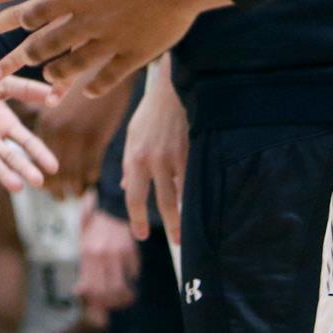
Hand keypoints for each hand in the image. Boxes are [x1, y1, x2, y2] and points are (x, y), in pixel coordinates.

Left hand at [0, 0, 225, 94]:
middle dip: (24, 57)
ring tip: (48, 79)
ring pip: (72, 64)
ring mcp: (107, 40)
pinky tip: (88, 93)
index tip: (5, 28)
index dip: (15, 21)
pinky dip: (95, 85)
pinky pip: (107, 76)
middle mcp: (84, 19)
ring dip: (57, 73)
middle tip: (11, 68)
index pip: (32, 11)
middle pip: (44, 44)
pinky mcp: (132, 54)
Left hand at [0, 56, 59, 197]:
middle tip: (38, 182)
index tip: (53, 167)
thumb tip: (54, 93)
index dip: (39, 153)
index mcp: (3, 122)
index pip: (26, 141)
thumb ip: (22, 88)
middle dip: (24, 168)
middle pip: (11, 156)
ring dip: (3, 175)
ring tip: (17, 187)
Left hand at [32, 80, 130, 200]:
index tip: (44, 184)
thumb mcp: (56, 89)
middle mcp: (58, 129)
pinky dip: (89, 175)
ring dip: (71, 185)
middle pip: (55, 165)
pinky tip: (89, 183)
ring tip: (73, 197)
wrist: (105, 63)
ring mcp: (77, 134)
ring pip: (71, 169)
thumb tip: (33, 112)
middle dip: (55, 186)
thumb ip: (42, 104)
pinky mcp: (97, 135)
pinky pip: (91, 163)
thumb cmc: (79, 74)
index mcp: (47, 119)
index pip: (39, 153)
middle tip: (59, 199)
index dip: (40, 168)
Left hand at [73, 198, 137, 323]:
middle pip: (105, 291)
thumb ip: (83, 271)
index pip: (90, 288)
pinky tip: (129, 278)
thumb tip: (78, 292)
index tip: (100, 305)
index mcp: (87, 255)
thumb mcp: (84, 248)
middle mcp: (101, 255)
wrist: (111, 211)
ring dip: (123, 297)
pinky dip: (131, 280)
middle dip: (110, 303)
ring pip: (120, 287)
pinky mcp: (131, 252)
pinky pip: (133, 274)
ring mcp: (117, 254)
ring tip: (125, 296)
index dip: (95, 302)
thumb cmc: (95, 232)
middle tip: (113, 303)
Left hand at [122, 61, 187, 243]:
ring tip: (192, 231)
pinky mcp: (193, 150)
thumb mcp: (132, 137)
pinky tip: (204, 207)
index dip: (138, 219)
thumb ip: (130, 165)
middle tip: (177, 243)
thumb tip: (127, 188)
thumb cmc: (151, 113)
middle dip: (170, 226)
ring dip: (187, 216)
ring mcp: (174, 156)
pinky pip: (196, 179)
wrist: (172, 89)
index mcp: (134, 158)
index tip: (141, 235)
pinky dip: (198, 194)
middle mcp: (153, 160)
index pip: (135, 198)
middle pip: (162, 202)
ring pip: (182, 194)